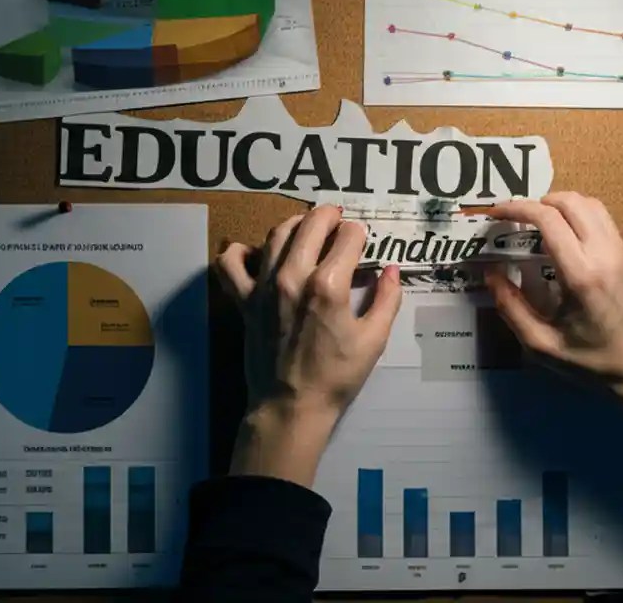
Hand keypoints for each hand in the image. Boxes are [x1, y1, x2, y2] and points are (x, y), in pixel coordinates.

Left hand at [216, 206, 401, 484]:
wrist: (291, 407)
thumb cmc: (336, 377)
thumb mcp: (374, 340)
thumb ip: (387, 299)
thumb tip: (392, 271)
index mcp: (329, 285)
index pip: (348, 237)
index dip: (360, 234)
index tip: (363, 243)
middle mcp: (293, 276)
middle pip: (311, 224)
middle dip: (329, 215)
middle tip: (338, 219)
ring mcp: (264, 286)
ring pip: (276, 234)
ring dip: (295, 224)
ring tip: (307, 229)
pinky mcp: (244, 300)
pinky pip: (230, 264)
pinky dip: (238, 251)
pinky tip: (254, 252)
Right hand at [488, 192, 622, 488]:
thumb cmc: (594, 364)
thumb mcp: (543, 345)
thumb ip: (512, 308)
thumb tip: (490, 275)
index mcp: (581, 275)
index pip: (548, 219)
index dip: (517, 209)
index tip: (495, 214)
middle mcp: (603, 254)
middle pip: (570, 201)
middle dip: (536, 201)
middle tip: (513, 219)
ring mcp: (619, 252)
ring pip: (590, 204)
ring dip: (559, 204)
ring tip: (536, 222)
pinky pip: (602, 218)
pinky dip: (578, 213)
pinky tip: (562, 234)